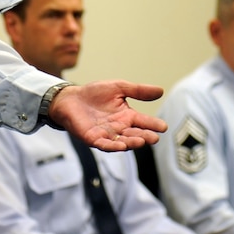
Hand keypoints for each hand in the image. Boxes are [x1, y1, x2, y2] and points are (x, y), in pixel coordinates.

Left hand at [49, 81, 166, 149]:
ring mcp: (107, 135)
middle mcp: (119, 128)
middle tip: (154, 138)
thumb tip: (161, 91)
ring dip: (132, 143)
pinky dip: (113, 146)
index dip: (153, 124)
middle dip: (145, 137)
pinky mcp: (93, 139)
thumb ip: (138, 91)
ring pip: (122, 141)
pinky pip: (105, 145)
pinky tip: (121, 146)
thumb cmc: (94, 93)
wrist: (70, 98)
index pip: (143, 121)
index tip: (163, 127)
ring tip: (141, 141)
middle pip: (135, 134)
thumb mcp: (119, 88)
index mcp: (127, 116)